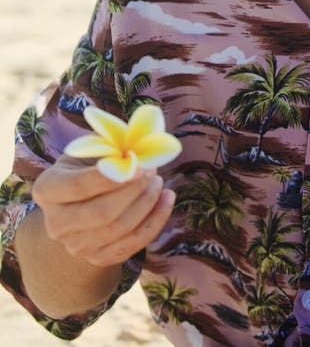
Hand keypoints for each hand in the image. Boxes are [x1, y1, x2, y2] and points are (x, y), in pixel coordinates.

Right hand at [32, 154, 174, 266]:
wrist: (79, 207)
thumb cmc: (86, 168)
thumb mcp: (89, 151)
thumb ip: (110, 147)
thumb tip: (142, 146)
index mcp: (47, 189)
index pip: (80, 185)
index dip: (112, 177)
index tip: (140, 165)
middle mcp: (56, 223)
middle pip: (102, 212)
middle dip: (134, 191)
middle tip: (153, 171)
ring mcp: (76, 245)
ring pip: (119, 229)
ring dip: (147, 204)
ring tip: (159, 182)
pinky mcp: (98, 258)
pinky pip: (132, 244)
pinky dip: (155, 221)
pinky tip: (167, 200)